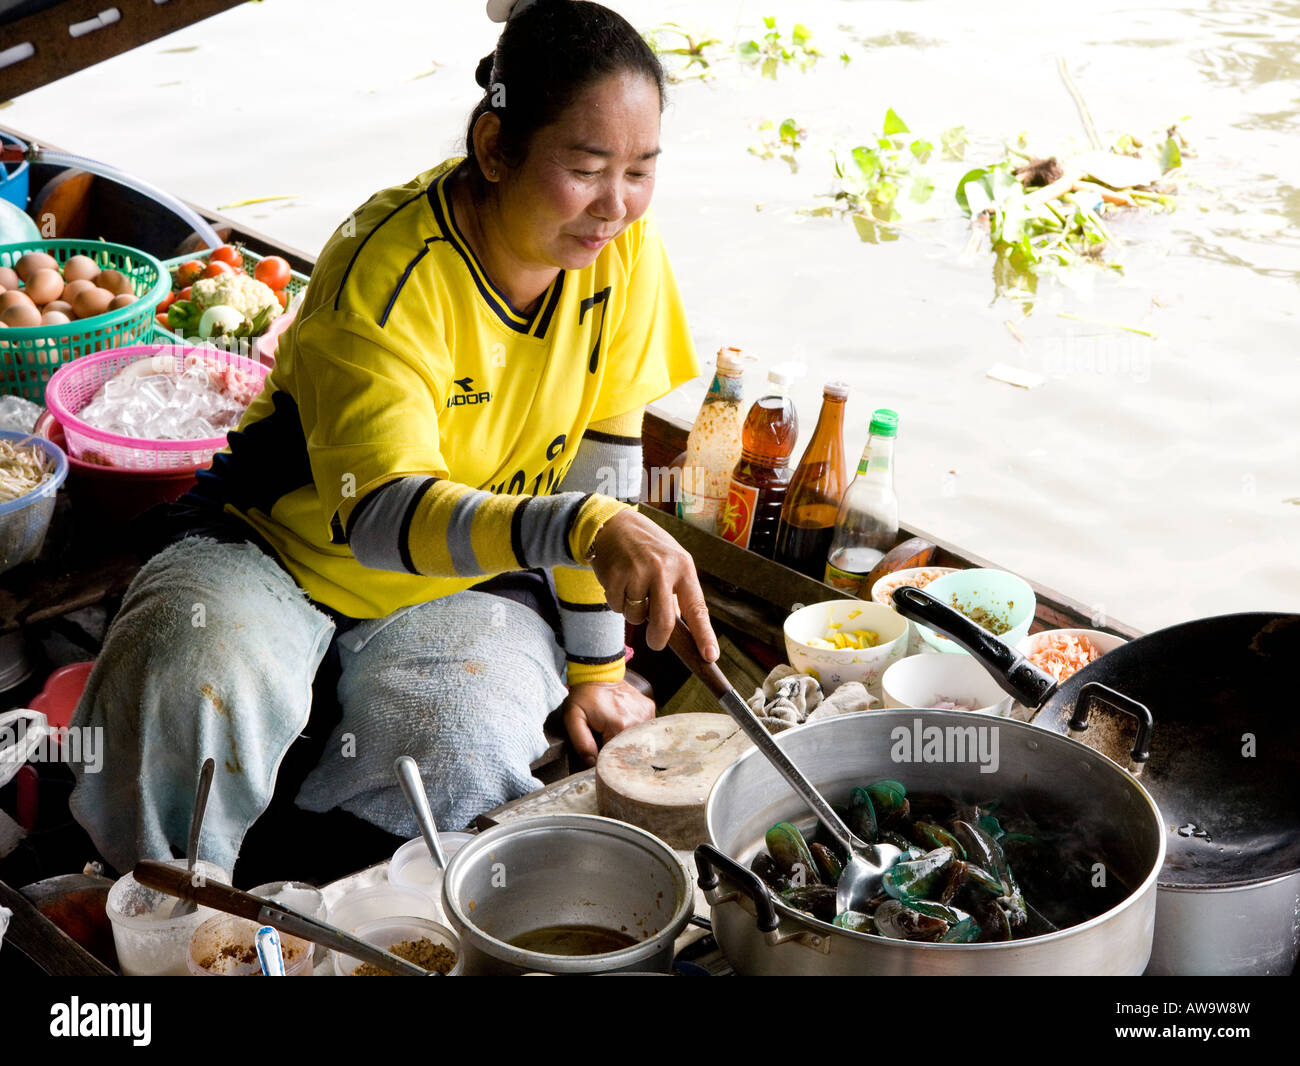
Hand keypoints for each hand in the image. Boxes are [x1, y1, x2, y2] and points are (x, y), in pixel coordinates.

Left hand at [562, 680, 655, 767]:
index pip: (615, 755)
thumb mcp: (573, 718)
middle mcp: (638, 721)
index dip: (604, 755)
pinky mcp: (649, 709)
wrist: (598, 673)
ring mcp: (646, 714)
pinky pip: (643, 729)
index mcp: (620, 725)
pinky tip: (623, 720)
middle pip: (627, 749)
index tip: (596, 746)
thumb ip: (581, 743)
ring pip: (637, 740)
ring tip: (614, 726)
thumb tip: (592, 763)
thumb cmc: (584, 696)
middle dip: (615, 747)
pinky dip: (634, 729)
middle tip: (604, 735)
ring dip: (625, 738)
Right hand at [589, 508, 718, 661]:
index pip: (697, 608)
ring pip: (636, 616)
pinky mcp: (615, 575)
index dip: (704, 635)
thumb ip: (678, 593)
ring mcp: (638, 571)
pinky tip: (619, 582)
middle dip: (658, 639)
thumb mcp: (671, 562)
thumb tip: (682, 628)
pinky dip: (617, 602)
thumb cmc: (647, 548)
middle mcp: (663, 569)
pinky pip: (617, 607)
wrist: (615, 524)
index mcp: (683, 567)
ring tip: (632, 588)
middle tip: (655, 643)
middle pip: (664, 621)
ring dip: (633, 612)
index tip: (710, 655)